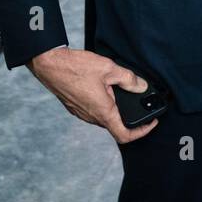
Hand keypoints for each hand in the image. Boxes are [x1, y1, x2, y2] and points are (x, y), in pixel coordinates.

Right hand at [27, 47, 157, 144]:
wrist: (49, 65)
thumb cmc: (76, 68)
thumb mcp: (109, 68)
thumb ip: (128, 79)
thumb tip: (141, 86)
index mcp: (103, 112)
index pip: (125, 136)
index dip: (142, 132)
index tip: (151, 122)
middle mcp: (92, 117)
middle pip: (115, 125)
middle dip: (130, 116)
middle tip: (140, 101)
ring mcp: (82, 114)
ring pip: (104, 117)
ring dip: (115, 109)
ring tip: (123, 92)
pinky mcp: (75, 107)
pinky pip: (94, 111)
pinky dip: (104, 104)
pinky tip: (105, 89)